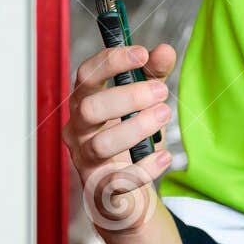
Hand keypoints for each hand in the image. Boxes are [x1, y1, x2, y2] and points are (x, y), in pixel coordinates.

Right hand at [63, 43, 178, 243]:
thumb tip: (164, 51)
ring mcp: (86, 160)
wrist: (124, 192)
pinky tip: (164, 156)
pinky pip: (118, 179)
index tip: (142, 53)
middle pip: (89, 108)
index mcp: (85, 102)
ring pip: (103, 144)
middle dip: (127, 96)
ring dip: (137, 128)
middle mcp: (78, 130)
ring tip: (163, 116)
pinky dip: (145, 167)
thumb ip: (153, 75)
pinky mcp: (100, 188)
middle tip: (161, 92)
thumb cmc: (130, 140)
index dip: (112, 61)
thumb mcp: (145, 103)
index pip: (86, 75)